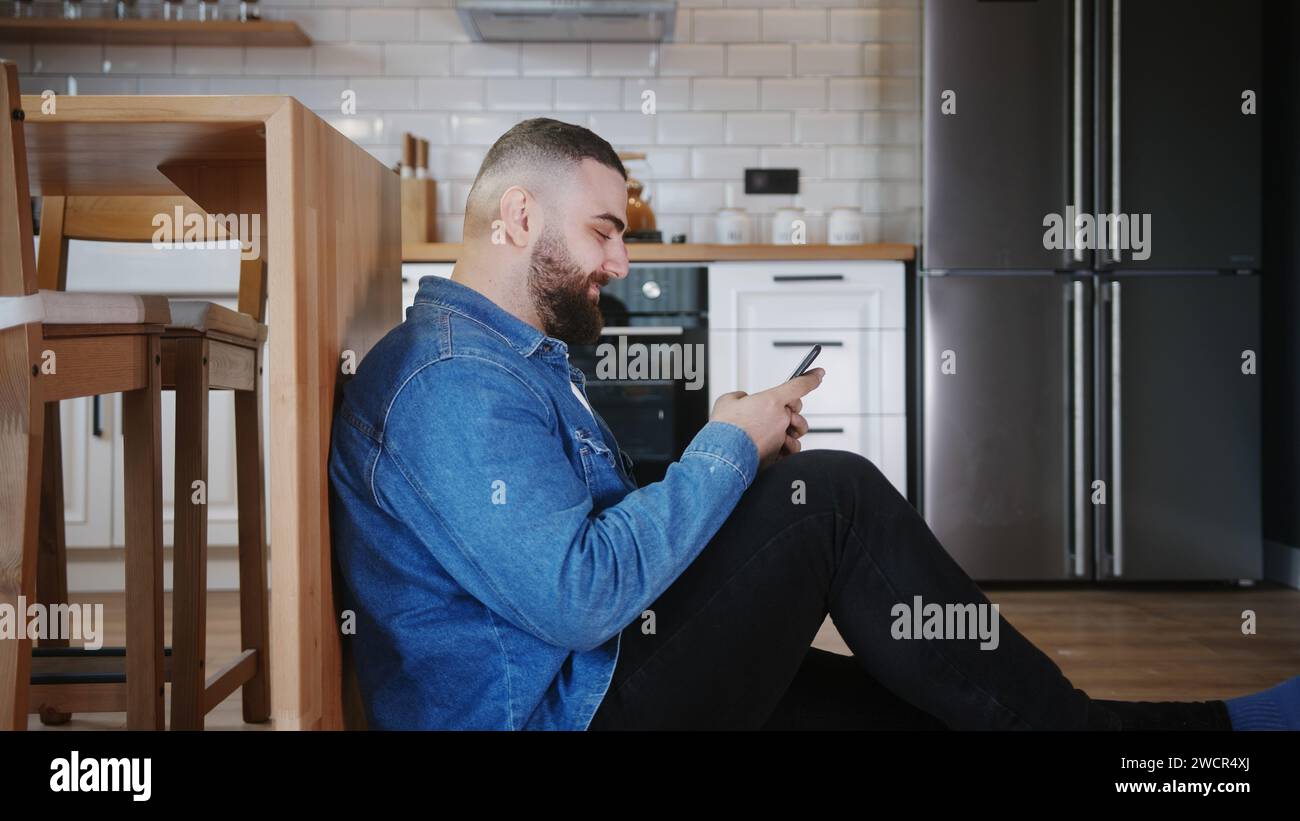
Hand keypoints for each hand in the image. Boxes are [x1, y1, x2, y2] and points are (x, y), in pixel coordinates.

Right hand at [709, 368, 823, 469]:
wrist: (722, 455)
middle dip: (790, 408)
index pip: (799, 385)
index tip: (819, 374)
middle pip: (797, 408)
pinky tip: (776, 448)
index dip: (811, 378)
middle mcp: (780, 418)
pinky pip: (791, 451)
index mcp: (771, 401)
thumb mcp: (727, 401)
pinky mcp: (778, 454)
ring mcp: (781, 437)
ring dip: (790, 430)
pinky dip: (785, 449)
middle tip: (777, 410)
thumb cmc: (724, 429)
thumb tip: (742, 401)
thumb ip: (740, 397)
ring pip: (797, 431)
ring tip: (775, 432)